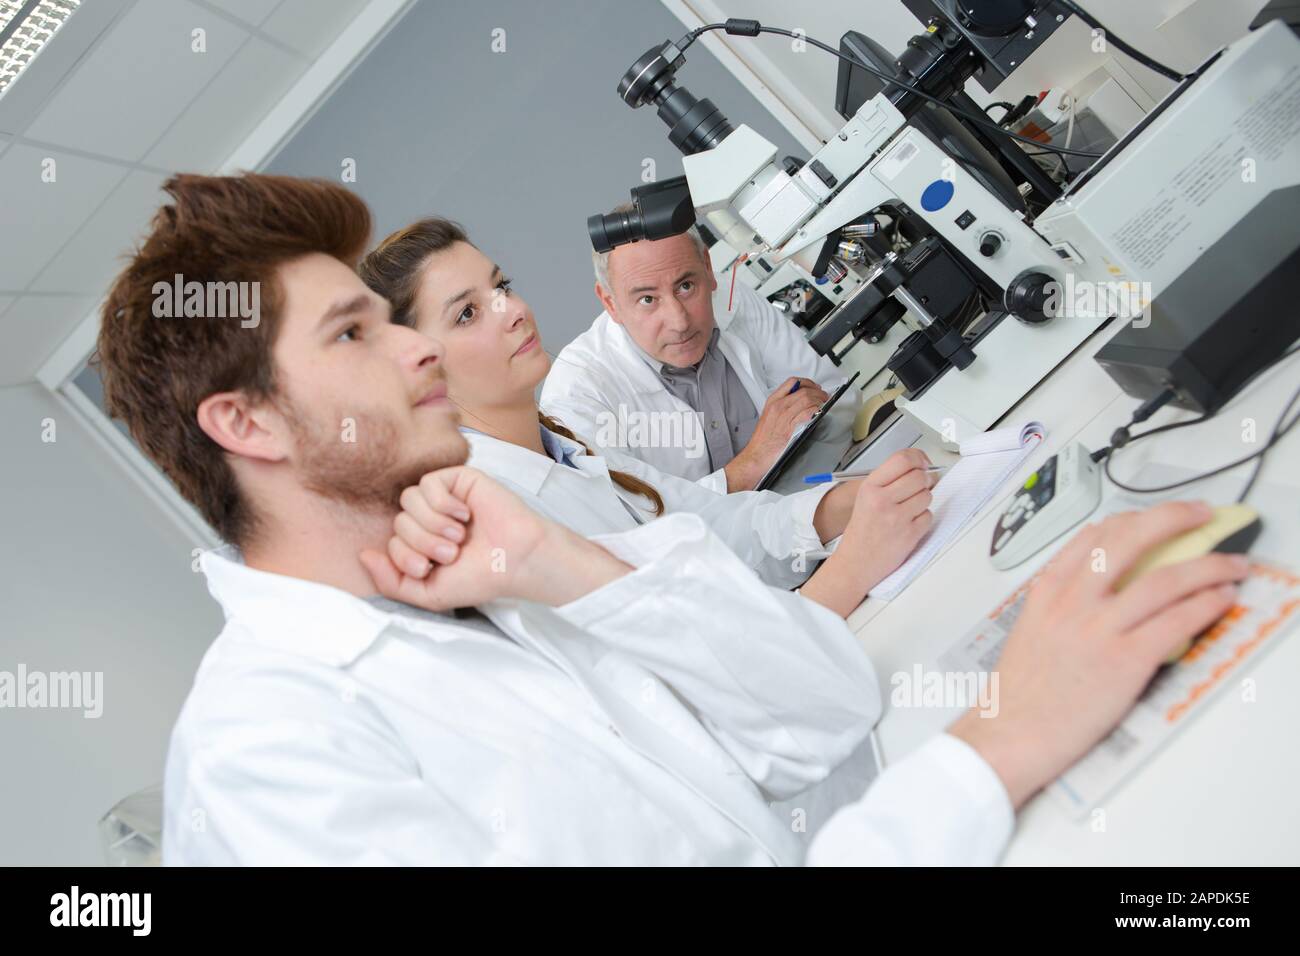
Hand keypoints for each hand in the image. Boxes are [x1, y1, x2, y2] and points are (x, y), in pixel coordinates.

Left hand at [360, 466, 628, 608]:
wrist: (516, 560)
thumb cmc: (479, 578)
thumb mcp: (427, 593)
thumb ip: (390, 581)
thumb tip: (362, 555)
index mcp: (421, 544)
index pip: (390, 541)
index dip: (405, 557)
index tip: (432, 568)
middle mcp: (429, 519)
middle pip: (398, 521)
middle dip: (423, 542)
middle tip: (453, 552)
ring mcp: (443, 498)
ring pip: (409, 501)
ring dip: (433, 524)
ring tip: (460, 536)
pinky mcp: (458, 479)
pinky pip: (428, 484)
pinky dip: (443, 504)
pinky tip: (465, 515)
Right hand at [725, 377, 827, 489]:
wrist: (756, 455)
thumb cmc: (762, 439)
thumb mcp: (769, 416)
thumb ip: (782, 407)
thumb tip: (799, 402)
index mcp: (772, 401)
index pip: (792, 382)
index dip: (807, 382)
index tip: (814, 387)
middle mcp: (778, 406)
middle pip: (802, 389)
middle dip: (817, 391)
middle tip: (823, 396)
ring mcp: (783, 416)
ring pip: (806, 399)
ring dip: (819, 400)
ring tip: (824, 403)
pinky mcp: (790, 428)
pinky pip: (806, 413)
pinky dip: (815, 410)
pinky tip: (818, 412)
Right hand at [843, 449, 936, 590]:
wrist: (856, 563)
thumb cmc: (862, 530)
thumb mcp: (866, 497)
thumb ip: (890, 479)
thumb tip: (922, 465)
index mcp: (870, 487)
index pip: (903, 459)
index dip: (919, 458)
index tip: (923, 463)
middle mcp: (882, 500)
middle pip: (920, 476)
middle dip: (924, 481)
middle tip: (917, 488)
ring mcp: (897, 518)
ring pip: (927, 495)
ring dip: (922, 501)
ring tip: (908, 509)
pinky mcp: (910, 534)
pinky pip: (929, 516)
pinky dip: (923, 519)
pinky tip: (909, 524)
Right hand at [950, 500, 1248, 808]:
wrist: (1011, 734)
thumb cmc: (1019, 693)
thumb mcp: (1030, 631)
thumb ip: (1062, 604)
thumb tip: (1104, 590)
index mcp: (1047, 591)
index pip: (1094, 535)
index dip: (1134, 519)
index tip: (1158, 518)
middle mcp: (1073, 601)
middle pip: (1130, 539)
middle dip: (1174, 518)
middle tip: (1201, 515)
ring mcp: (1099, 629)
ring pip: (1164, 579)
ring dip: (1208, 566)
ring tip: (1230, 564)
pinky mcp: (1124, 661)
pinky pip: (1176, 621)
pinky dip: (1206, 604)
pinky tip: (1221, 599)